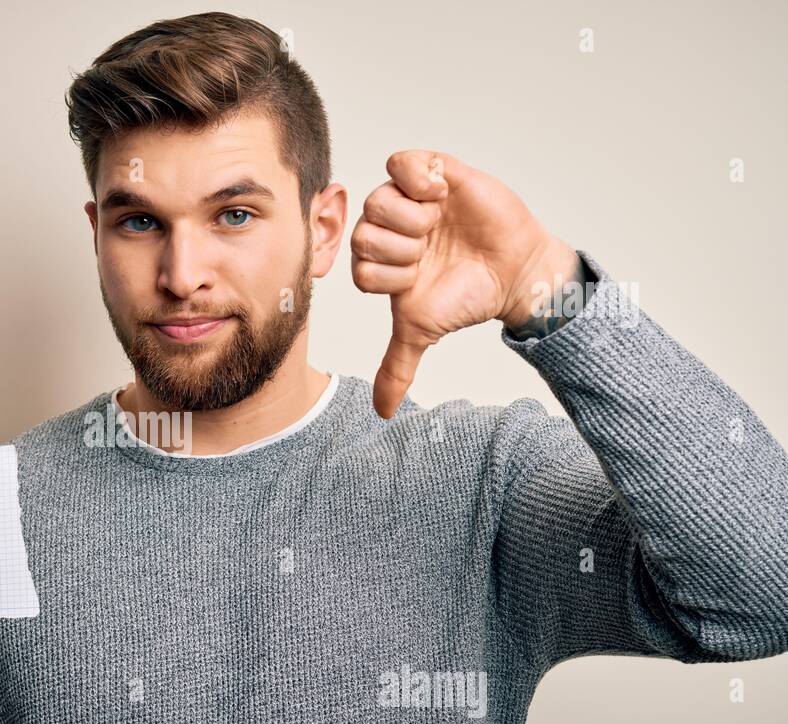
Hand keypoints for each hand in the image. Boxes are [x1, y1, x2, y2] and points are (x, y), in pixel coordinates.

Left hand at [351, 149, 579, 417]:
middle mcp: (390, 229)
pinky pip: (403, 161)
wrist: (515, 272)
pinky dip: (416, 176)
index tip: (418, 277)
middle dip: (399, 249)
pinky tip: (439, 194)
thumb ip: (397, 367)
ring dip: (409, 218)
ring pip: (378, 198)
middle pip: (363, 230)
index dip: (388, 273)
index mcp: (379, 261)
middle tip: (428, 251)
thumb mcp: (423, 332)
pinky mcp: (435, 173)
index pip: (357, 262)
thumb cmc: (466, 296)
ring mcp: (411, 201)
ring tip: (438, 225)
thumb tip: (382, 414)